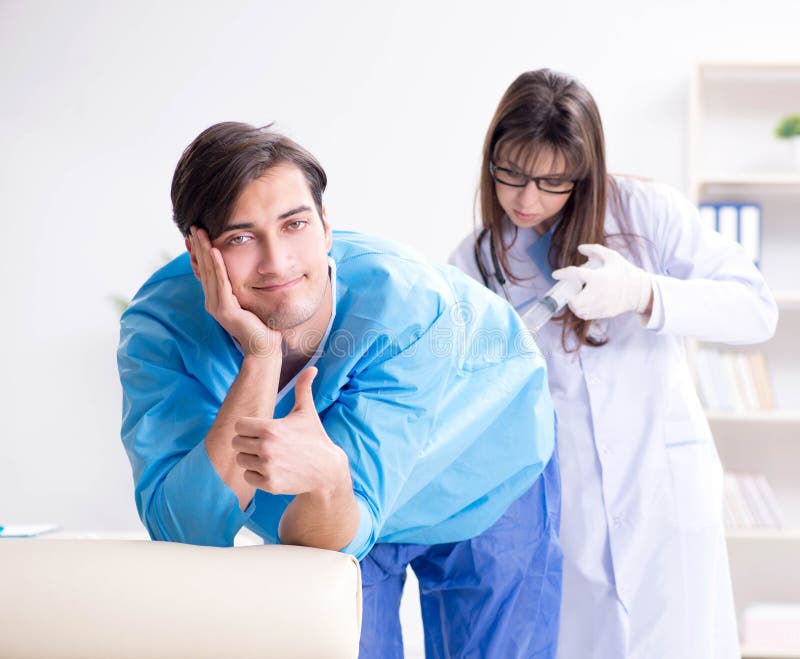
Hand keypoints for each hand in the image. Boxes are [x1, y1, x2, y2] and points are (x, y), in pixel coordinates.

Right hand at [188, 226, 279, 355]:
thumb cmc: (261, 325)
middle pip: (202, 268)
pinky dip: (217, 265)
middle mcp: (212, 301)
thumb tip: (245, 273)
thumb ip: (241, 288)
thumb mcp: (248, 301)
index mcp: (216, 299)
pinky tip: (213, 250)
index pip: (205, 271)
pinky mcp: (225, 310)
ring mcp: (216, 306)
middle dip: (198, 246)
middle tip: (193, 226)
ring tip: (199, 232)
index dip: (199, 252)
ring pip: (208, 272)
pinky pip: (220, 282)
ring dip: (204, 250)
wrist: (264, 348)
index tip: (196, 234)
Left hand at [232, 367, 349, 495]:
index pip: (239, 425)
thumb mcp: (307, 412)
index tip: (260, 430)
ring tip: (270, 456)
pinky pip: (247, 477)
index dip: (248, 427)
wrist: (327, 470)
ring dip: (251, 458)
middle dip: (248, 442)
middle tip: (265, 444)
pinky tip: (273, 469)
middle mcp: (266, 448)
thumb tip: (313, 367)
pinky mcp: (269, 484)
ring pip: (241, 460)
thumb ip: (303, 388)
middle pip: (236, 443)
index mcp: (271, 428)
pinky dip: (256, 474)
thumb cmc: (314, 438)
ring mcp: (267, 468)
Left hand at [551, 243, 652, 319]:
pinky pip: (585, 315)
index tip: (555, 274)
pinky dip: (580, 311)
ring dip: (573, 304)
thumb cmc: (624, 272)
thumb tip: (580, 248)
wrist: (639, 290)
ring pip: (578, 310)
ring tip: (577, 297)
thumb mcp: (612, 256)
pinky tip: (583, 304)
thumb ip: (595, 250)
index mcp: (598, 277)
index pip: (575, 274)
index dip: (562, 274)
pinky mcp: (604, 313)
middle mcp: (598, 293)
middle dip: (568, 296)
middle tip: (571, 291)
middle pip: (574, 301)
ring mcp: (601, 305)